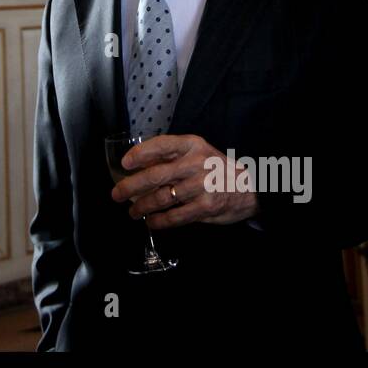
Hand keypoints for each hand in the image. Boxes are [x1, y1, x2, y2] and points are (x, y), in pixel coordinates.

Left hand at [110, 134, 258, 228]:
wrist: (250, 187)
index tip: (125, 163)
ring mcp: (202, 186)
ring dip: (142, 207)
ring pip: (162, 198)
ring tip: (133, 211)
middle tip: (116, 194)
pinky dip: (159, 221)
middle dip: (131, 186)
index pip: (162, 145)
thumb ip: (172, 157)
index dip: (140, 154)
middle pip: (156, 175)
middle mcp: (196, 163)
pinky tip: (151, 222)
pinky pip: (176, 216)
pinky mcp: (207, 207)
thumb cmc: (216, 168)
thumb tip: (138, 167)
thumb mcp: (198, 153)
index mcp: (192, 145)